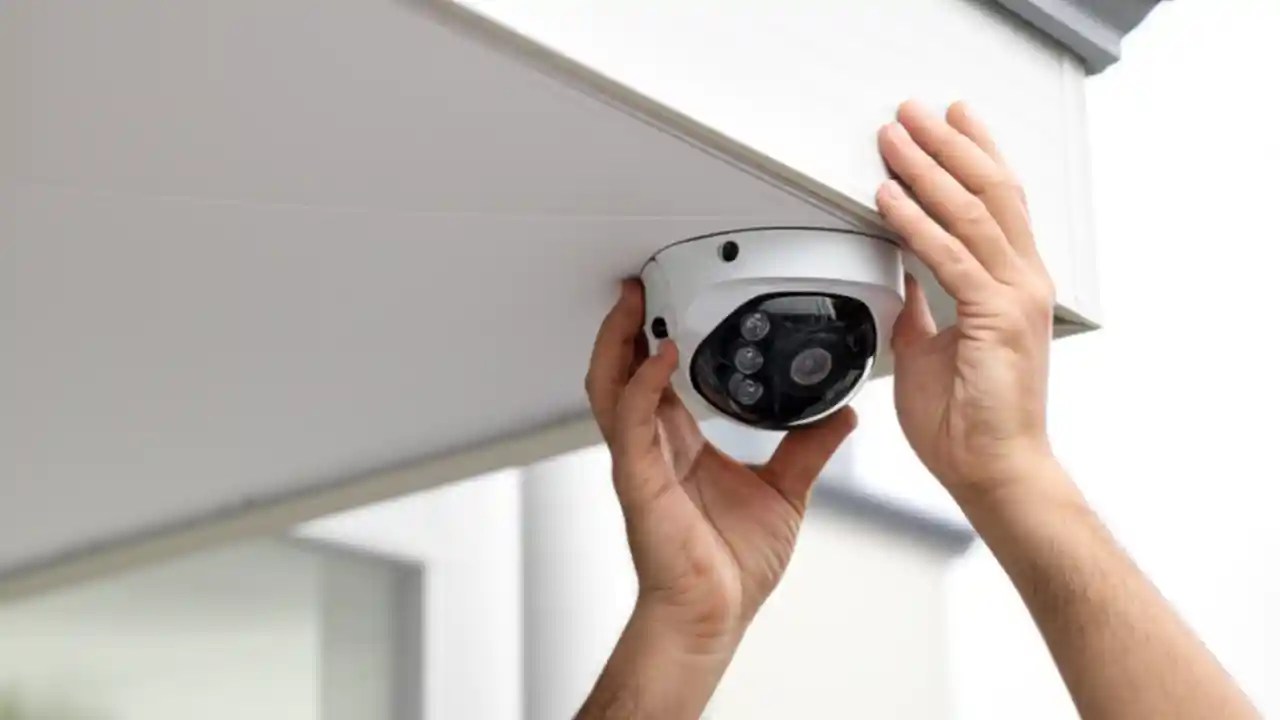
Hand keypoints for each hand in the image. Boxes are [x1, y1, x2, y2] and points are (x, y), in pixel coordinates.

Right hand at [585, 280, 854, 647]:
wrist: (713, 617)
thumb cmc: (731, 567)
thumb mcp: (784, 491)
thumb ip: (807, 447)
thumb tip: (841, 416)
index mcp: (680, 444)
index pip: (657, 376)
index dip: (656, 336)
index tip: (671, 298)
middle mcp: (654, 445)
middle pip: (622, 369)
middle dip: (624, 325)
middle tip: (639, 284)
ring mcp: (641, 460)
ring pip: (610, 385)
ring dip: (618, 341)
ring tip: (634, 301)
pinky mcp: (640, 479)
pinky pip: (632, 420)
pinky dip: (643, 384)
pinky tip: (662, 357)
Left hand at [875, 100, 1057, 500]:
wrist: (994, 471)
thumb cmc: (969, 421)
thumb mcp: (930, 347)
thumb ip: (921, 307)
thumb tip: (900, 277)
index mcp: (1013, 285)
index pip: (997, 202)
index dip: (971, 155)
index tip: (947, 122)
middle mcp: (1022, 281)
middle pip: (991, 189)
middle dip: (948, 144)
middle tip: (913, 112)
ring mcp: (1016, 297)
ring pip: (972, 211)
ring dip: (928, 168)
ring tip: (894, 138)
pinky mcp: (997, 318)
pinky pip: (949, 256)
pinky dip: (914, 221)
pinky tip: (887, 196)